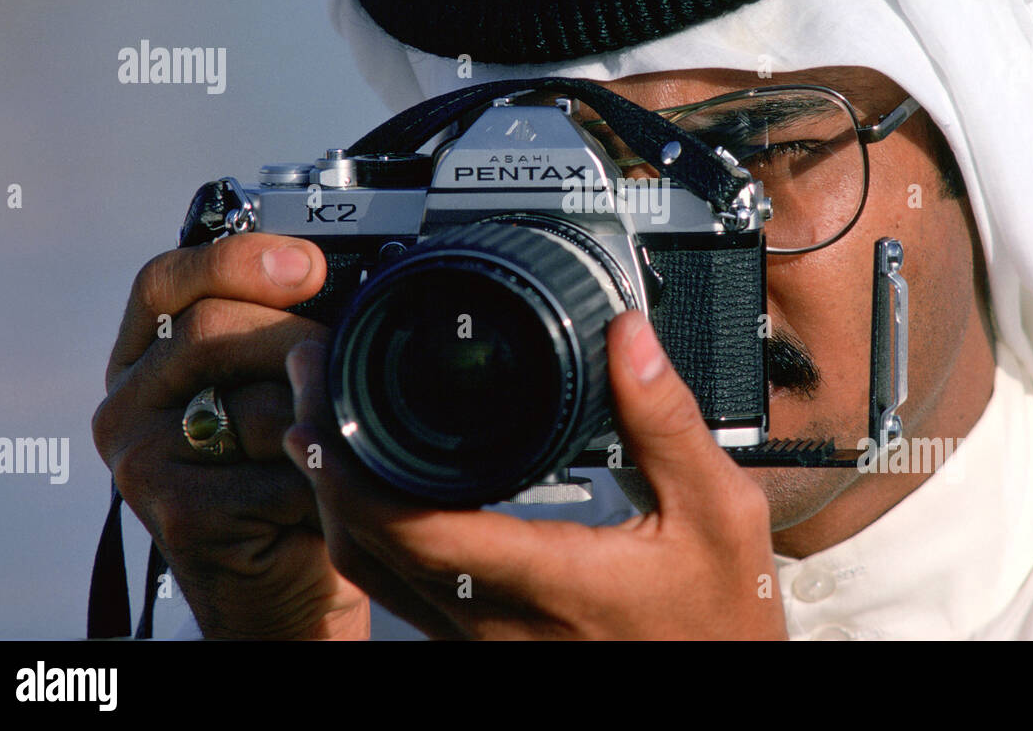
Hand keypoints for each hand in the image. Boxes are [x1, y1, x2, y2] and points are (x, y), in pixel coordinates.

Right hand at [92, 233, 369, 639]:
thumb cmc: (289, 476)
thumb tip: (334, 279)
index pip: (165, 281)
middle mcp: (127, 404)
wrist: (287, 584)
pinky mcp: (178, 514)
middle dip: (299, 340)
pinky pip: (277, 466)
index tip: (309, 265)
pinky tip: (330, 496)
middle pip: (210, 330)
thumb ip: (282, 333)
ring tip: (343, 445)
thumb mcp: (279, 388)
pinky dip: (323, 477)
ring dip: (321, 420)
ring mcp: (142, 461)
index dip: (236, 260)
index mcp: (146, 359)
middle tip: (348, 367)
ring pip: (253, 402)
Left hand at [283, 309, 786, 639]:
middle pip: (365, 548)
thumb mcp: (716, 513)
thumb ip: (667, 423)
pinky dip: (368, 533)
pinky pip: (397, 593)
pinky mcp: (480, 649)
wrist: (719, 693)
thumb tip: (626, 339)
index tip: (328, 392)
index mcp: (546, 583)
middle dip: (322, 462)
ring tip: (327, 422)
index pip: (415, 527)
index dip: (350, 462)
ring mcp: (479, 643)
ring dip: (334, 499)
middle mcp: (494, 624)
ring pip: (371, 577)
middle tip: (313, 382)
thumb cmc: (719, 623)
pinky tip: (378, 486)